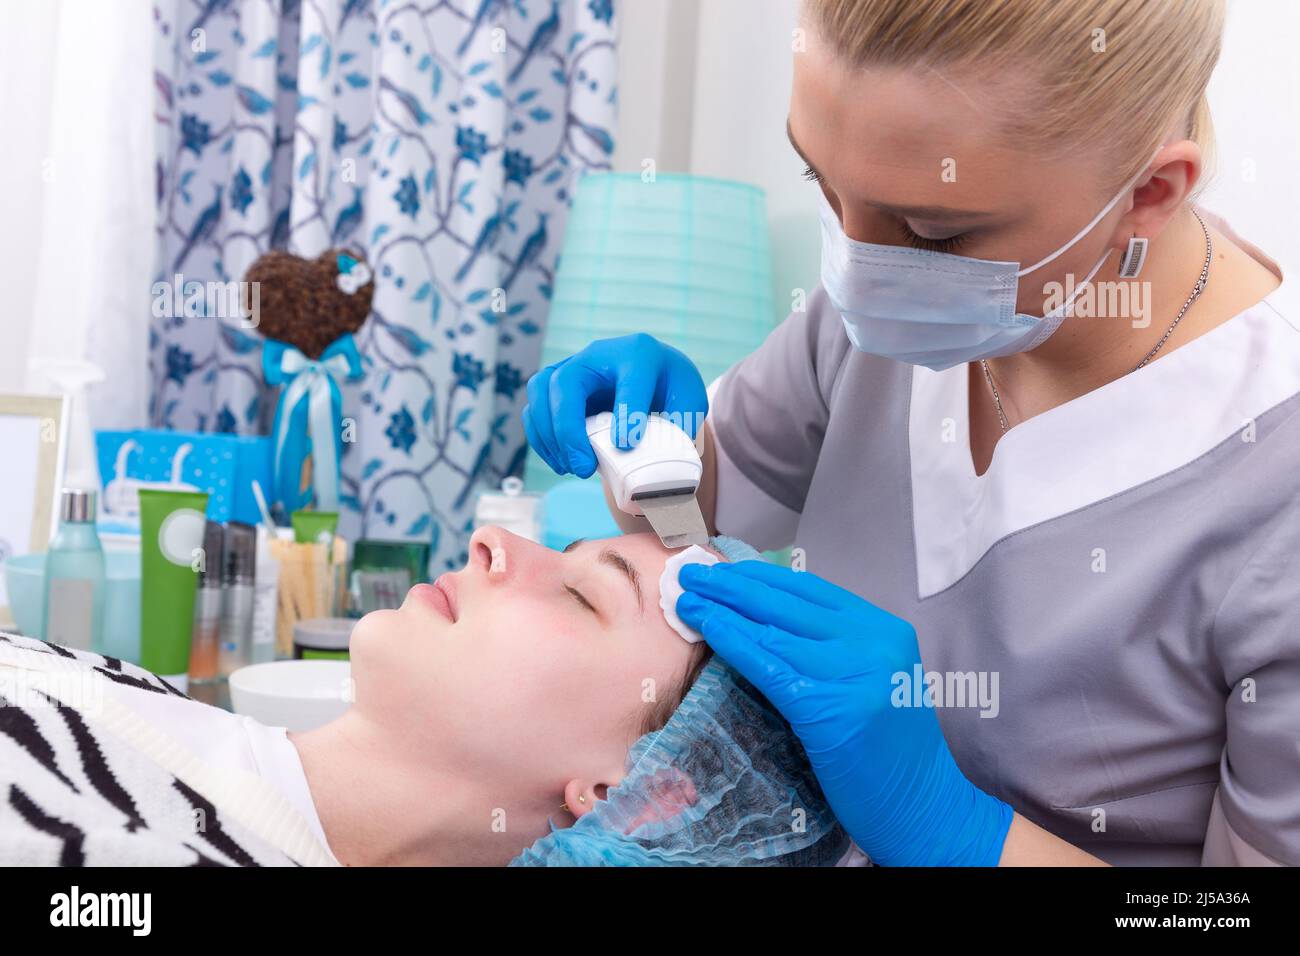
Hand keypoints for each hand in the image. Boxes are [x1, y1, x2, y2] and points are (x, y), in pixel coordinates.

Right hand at [522, 333, 706, 477]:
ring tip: (569, 467)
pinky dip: (541, 438)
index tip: (626, 445)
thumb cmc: (672, 388)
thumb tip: (659, 463)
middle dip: (568, 429)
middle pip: (567, 381)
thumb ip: (680, 426)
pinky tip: (560, 463)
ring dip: (548, 434)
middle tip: (584, 467)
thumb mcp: (689, 401)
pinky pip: (534, 408)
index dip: (627, 413)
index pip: (630, 380)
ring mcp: (573, 366)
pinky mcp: (556, 385)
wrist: (655, 373)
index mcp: (639, 354)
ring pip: (541, 390)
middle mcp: (599, 354)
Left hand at [676, 560, 1013, 865]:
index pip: (811, 589)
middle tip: (691, 571)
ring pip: (774, 628)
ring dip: (722, 608)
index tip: (724, 567)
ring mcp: (855, 672)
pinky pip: (770, 665)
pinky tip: (706, 627)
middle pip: (788, 601)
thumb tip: (762, 620)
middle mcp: (872, 641)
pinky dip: (733, 641)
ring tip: (685, 596)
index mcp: (883, 629)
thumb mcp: (868, 681)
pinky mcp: (832, 708)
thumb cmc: (887, 753)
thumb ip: (831, 649)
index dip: (761, 575)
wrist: (923, 807)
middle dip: (733, 582)